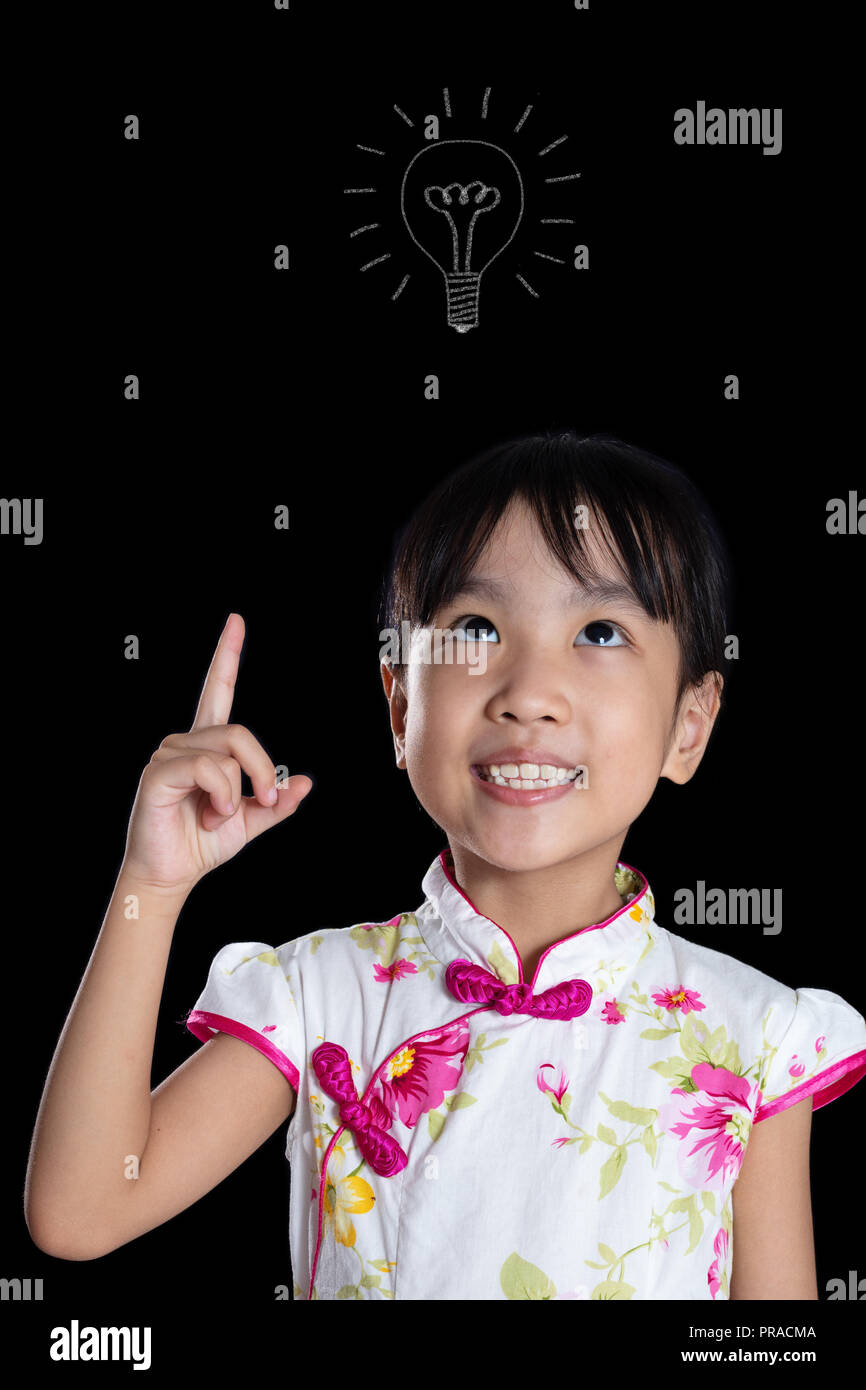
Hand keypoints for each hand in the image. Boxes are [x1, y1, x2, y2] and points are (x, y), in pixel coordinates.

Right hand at [121, 613, 311, 895]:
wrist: (172, 874)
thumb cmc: (202, 844)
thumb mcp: (250, 821)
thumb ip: (276, 801)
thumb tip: (304, 783)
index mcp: (208, 745)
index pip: (218, 690)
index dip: (227, 655)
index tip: (236, 621)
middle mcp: (186, 740)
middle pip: (241, 732)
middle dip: (262, 770)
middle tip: (262, 803)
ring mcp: (169, 753)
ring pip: (228, 751)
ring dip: (236, 791)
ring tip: (217, 816)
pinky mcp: (158, 772)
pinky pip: (207, 767)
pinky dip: (220, 794)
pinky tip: (211, 813)